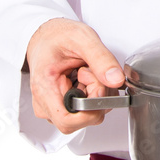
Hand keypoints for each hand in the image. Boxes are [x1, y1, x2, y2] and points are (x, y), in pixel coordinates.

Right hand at [25, 18, 124, 133]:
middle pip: (83, 118)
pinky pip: (89, 110)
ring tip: (85, 71)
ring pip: (89, 115)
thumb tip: (116, 80)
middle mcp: (46, 105)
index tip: (97, 86)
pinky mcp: (65, 108)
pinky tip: (85, 78)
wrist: (47, 37)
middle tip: (90, 70)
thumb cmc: (57, 37)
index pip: (68, 122)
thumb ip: (100, 58)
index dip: (90, 109)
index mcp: (44, 90)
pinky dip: (94, 93)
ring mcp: (55, 109)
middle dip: (96, 95)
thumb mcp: (81, 38)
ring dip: (96, 93)